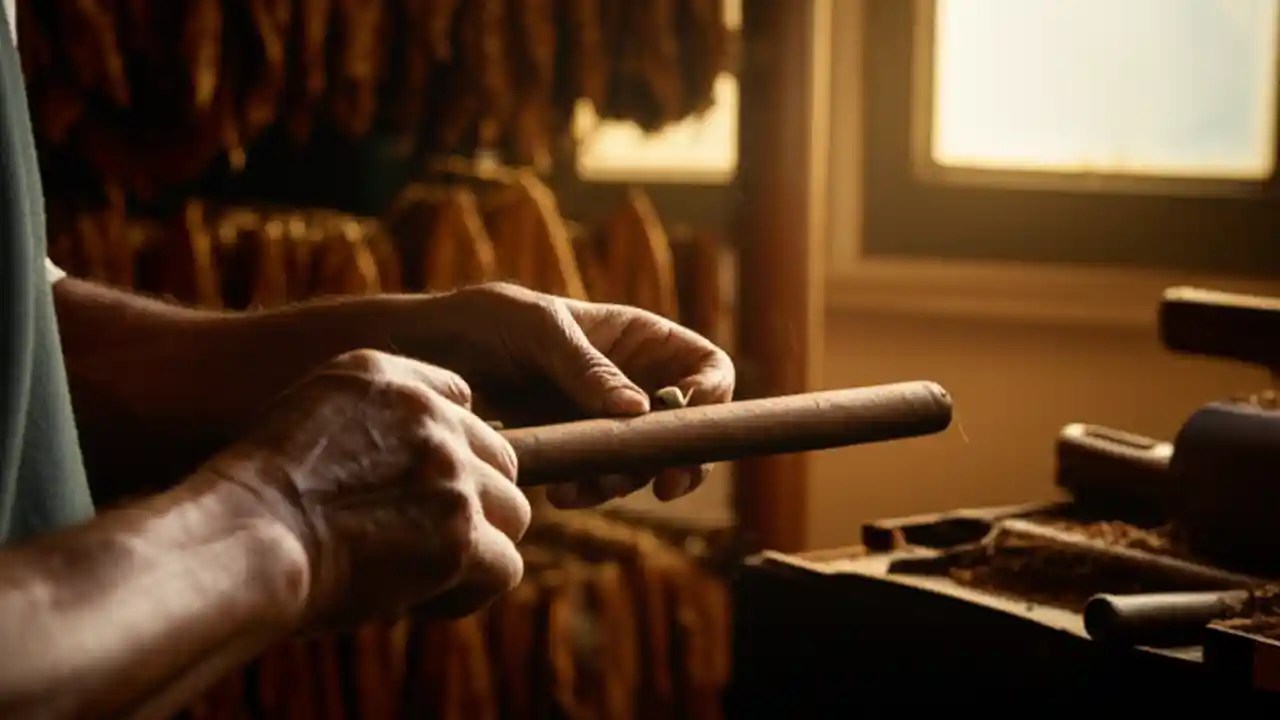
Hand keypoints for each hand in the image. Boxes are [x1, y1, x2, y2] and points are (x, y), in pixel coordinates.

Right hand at [201, 350, 530, 629]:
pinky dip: (471, 592)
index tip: (414, 489)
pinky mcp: (460, 534)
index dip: (451, 453)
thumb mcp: (305, 417)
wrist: (240, 541)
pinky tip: (426, 598)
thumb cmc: (256, 499)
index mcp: (383, 376)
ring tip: (422, 571)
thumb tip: (430, 447)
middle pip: (501, 460)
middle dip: (473, 502)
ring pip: (511, 513)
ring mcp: (451, 473)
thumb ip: (370, 416)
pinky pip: (505, 566)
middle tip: (420, 538)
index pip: (460, 401)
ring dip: (477, 548)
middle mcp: (429, 415)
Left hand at [415, 283, 735, 508]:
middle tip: (664, 485)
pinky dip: (591, 491)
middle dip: (680, 457)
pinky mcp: (575, 450)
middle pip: (689, 425)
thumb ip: (587, 367)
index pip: (706, 366)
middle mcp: (631, 380)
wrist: (426, 357)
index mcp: (637, 338)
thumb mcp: (537, 330)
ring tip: (584, 485)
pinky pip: (603, 480)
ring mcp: (604, 419)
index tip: (677, 420)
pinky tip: (561, 491)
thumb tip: (639, 409)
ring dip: (626, 480)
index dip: (709, 396)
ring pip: (647, 462)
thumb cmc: (483, 322)